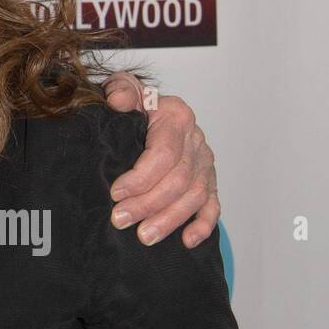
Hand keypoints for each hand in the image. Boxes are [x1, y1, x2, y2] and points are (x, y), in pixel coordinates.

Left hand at [102, 71, 218, 248]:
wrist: (147, 108)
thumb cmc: (133, 102)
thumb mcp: (122, 88)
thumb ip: (121, 91)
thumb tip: (118, 101)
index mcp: (177, 117)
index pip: (164, 153)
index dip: (141, 176)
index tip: (116, 192)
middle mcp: (195, 140)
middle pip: (178, 179)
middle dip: (149, 203)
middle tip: (121, 219)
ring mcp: (205, 162)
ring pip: (194, 196)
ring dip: (170, 219)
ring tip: (144, 236)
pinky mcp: (208, 180)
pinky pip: (212, 205)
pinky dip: (203, 224)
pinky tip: (187, 240)